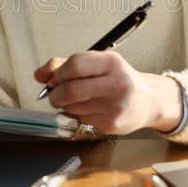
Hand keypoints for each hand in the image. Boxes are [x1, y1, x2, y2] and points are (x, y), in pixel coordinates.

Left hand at [34, 51, 182, 134]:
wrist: (148, 101)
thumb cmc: (118, 79)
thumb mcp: (97, 63)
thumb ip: (65, 65)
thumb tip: (39, 75)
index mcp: (112, 62)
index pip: (75, 65)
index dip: (57, 73)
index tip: (53, 79)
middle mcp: (116, 83)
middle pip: (70, 90)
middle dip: (55, 94)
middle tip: (55, 94)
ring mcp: (115, 106)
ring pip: (72, 107)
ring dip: (66, 105)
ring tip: (77, 99)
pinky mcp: (112, 124)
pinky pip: (81, 119)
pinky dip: (78, 114)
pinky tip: (90, 108)